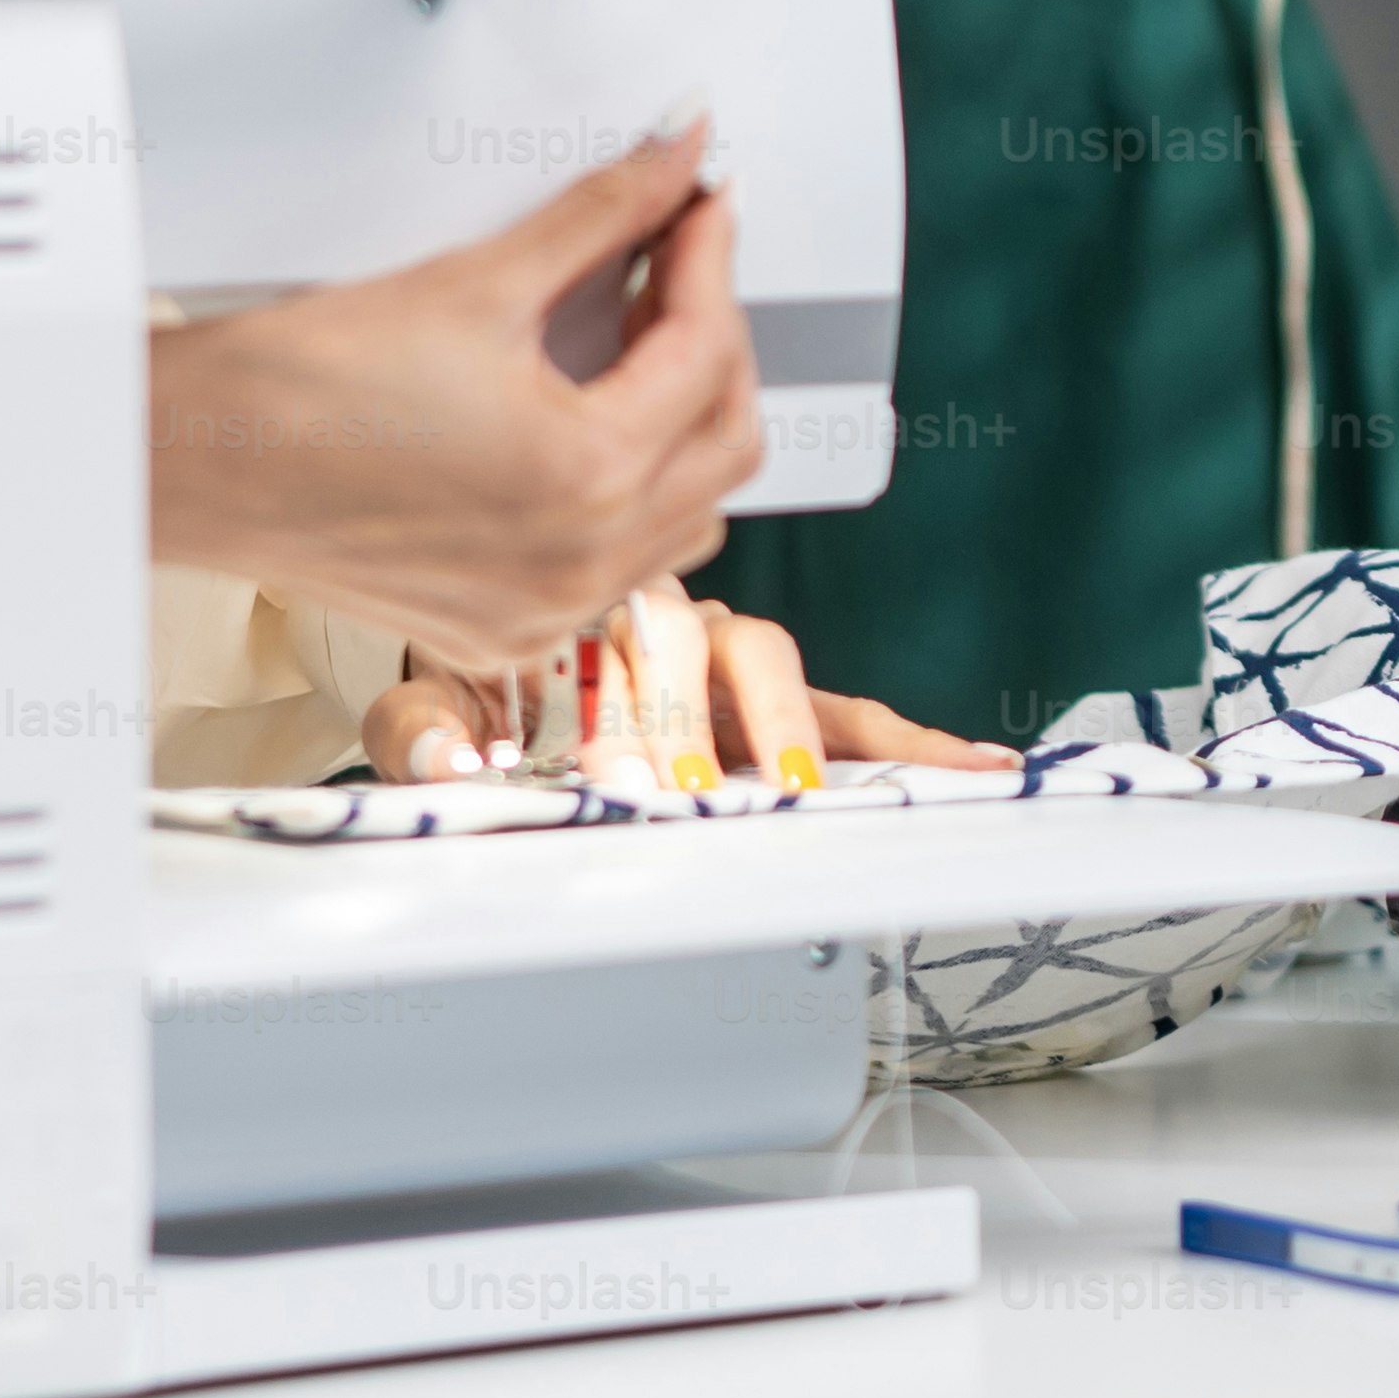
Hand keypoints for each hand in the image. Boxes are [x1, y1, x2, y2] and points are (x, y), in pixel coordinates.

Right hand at [147, 124, 770, 676]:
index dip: (710, 257)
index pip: (710, 350)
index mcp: (586, 478)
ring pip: (688, 514)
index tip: (697, 204)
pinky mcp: (504, 632)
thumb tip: (674, 157)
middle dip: (715, 342)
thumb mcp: (477, 282)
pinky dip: (629, 496)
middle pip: (727, 443)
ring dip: (682, 424)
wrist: (197, 461)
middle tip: (672, 265)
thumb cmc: (299, 388)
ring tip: (628, 343)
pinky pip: (619, 567)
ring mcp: (544, 610)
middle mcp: (578, 564)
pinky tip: (582, 426)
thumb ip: (602, 214)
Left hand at [357, 598, 1015, 786]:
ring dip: (805, 740)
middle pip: (729, 647)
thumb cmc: (479, 665)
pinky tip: (976, 768)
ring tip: (807, 796)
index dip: (646, 703)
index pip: (648, 631)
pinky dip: (913, 747)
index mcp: (605, 601)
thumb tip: (449, 769)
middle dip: (722, 727)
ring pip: (797, 678)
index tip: (637, 781)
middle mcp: (688, 618)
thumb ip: (423, 730)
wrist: (499, 636)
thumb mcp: (431, 698)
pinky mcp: (785, 718)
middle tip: (705, 795)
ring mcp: (741, 666)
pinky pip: (858, 721)